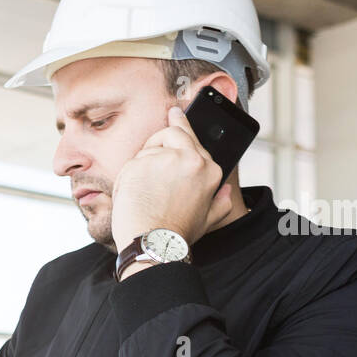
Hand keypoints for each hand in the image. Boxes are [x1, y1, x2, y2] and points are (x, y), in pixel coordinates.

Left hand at [110, 105, 232, 256]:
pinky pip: (133, 160)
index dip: (182, 124)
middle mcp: (190, 159)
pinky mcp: (140, 163)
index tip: (175, 113)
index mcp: (209, 170)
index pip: (194, 139)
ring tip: (146, 185)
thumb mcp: (208, 220)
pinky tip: (134, 191)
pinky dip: (131, 173)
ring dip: (146, 159)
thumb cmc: (177, 234)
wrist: (152, 243)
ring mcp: (164, 158)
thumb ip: (220, 203)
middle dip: (164, 132)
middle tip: (160, 124)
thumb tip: (225, 190)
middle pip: (173, 131)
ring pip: (150, 146)